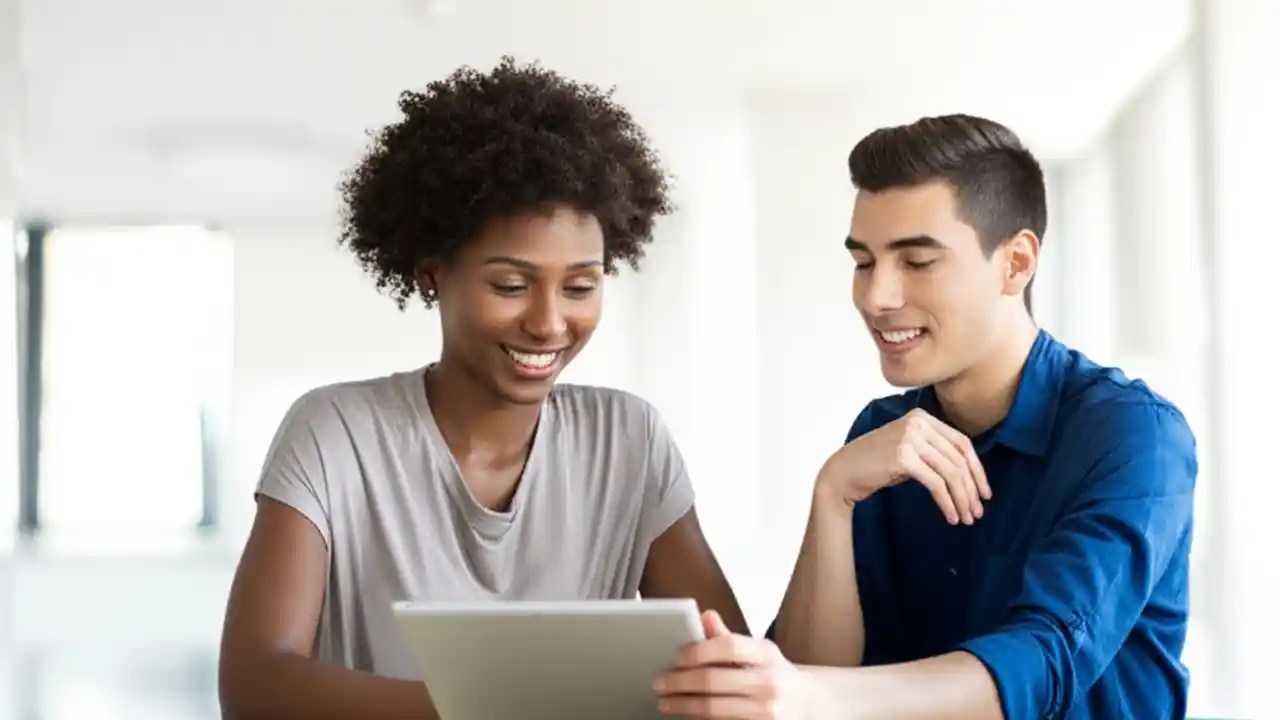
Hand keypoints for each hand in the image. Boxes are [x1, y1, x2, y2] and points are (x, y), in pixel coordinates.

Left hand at [653, 610, 816, 719]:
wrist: (807, 703)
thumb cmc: (773, 673)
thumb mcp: (758, 650)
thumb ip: (728, 637)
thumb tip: (705, 615)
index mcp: (766, 654)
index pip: (728, 646)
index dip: (698, 650)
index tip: (676, 656)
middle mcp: (769, 683)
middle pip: (714, 681)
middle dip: (679, 682)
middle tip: (659, 682)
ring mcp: (767, 711)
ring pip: (714, 709)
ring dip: (683, 705)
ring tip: (665, 701)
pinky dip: (700, 719)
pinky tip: (687, 714)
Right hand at [817, 408, 990, 524]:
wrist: (843, 471)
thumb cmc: (876, 465)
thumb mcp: (909, 450)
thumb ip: (934, 452)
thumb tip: (970, 476)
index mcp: (922, 417)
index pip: (962, 443)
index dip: (977, 470)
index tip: (984, 493)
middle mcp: (918, 422)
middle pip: (958, 459)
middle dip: (971, 490)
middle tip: (977, 513)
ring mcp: (910, 438)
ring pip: (950, 472)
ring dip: (962, 499)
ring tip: (966, 519)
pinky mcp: (903, 457)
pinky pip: (936, 484)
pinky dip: (947, 503)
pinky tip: (950, 517)